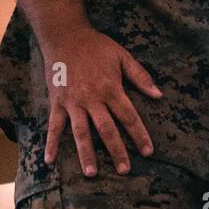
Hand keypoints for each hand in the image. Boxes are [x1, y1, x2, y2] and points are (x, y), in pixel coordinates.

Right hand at [41, 24, 162, 175]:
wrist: (64, 35)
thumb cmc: (96, 46)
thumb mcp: (122, 56)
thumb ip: (141, 76)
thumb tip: (159, 94)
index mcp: (110, 89)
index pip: (129, 117)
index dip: (140, 135)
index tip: (148, 151)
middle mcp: (92, 99)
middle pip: (107, 130)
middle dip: (117, 151)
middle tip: (125, 170)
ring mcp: (72, 102)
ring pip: (81, 133)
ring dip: (86, 154)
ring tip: (92, 173)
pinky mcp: (57, 102)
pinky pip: (54, 126)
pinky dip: (51, 143)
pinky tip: (49, 160)